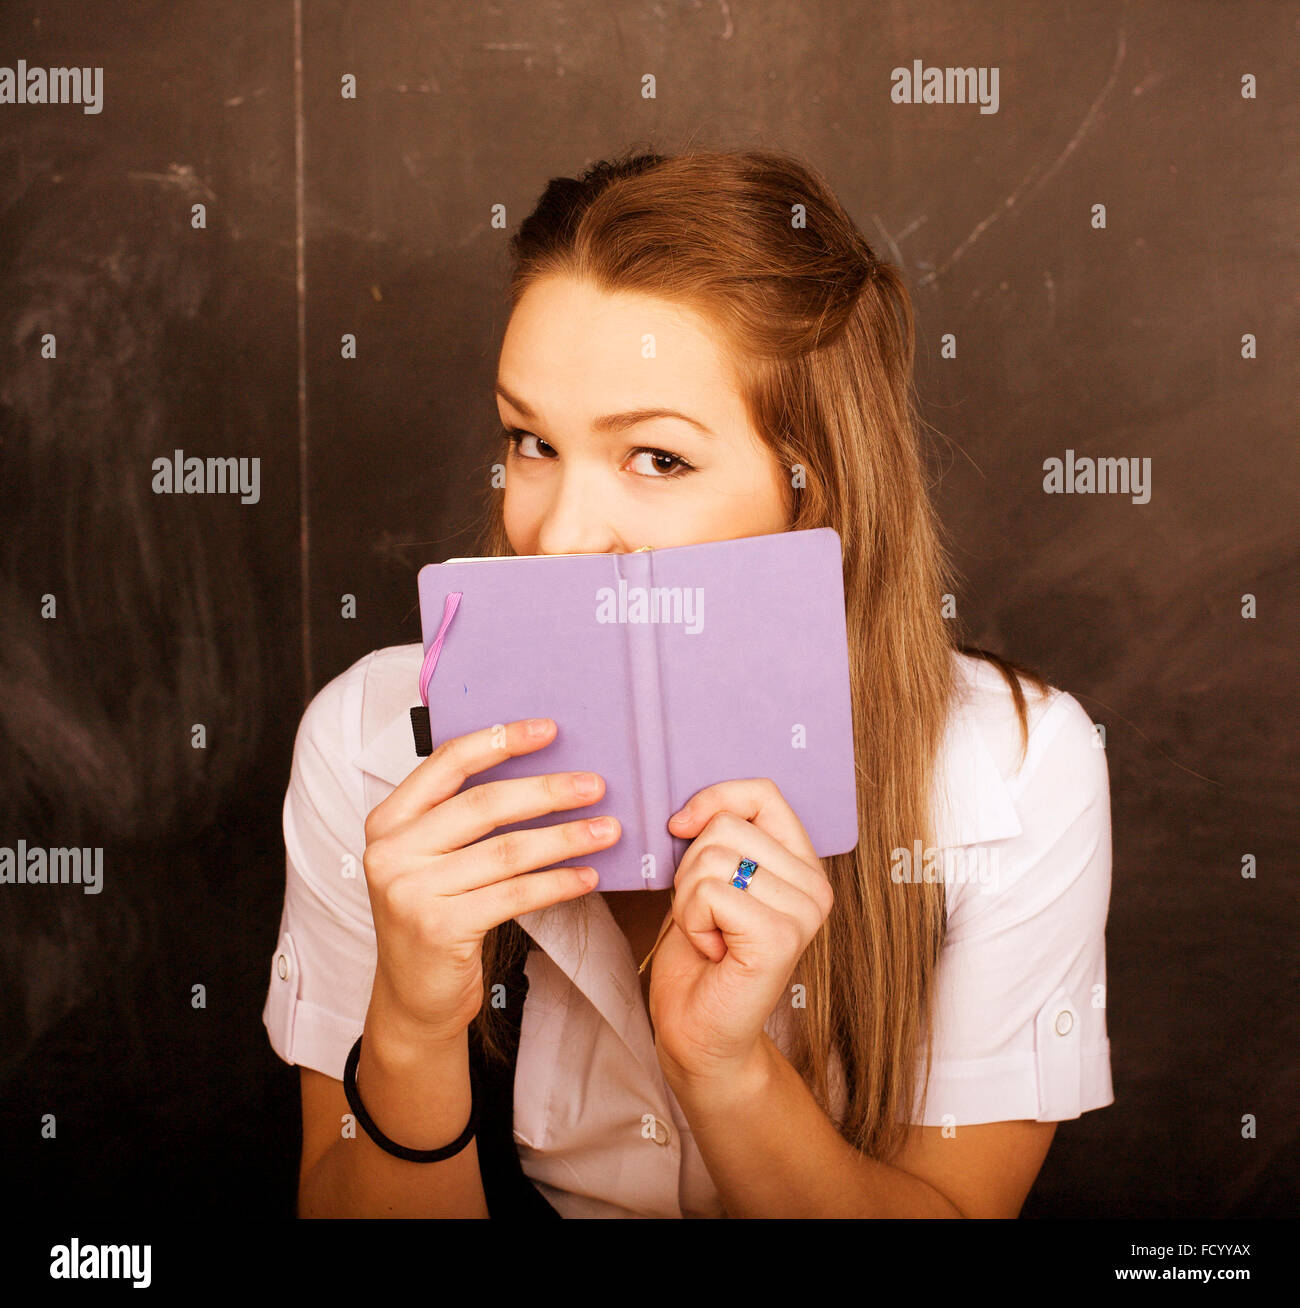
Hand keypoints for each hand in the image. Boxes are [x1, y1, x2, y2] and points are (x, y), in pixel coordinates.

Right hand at [361, 717, 618, 1048]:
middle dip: (547, 791)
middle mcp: (391, 851)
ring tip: (607, 831)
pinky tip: (587, 876)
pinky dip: (557, 883)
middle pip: (484, 804)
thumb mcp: (433, 859)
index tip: (549, 730)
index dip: (500, 741)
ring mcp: (410, 891)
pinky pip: (515, 895)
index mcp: (389, 820)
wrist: (414, 997)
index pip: (447, 763)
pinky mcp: (439, 928)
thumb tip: (544, 773)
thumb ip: (464, 819)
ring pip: (507, 851)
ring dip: (565, 838)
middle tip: (595, 785)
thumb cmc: (436, 916)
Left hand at [647, 778, 833, 1087]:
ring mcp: (803, 912)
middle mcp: (814, 886)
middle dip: (690, 868)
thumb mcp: (707, 880)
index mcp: (802, 864)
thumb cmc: (701, 957)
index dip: (713, 799)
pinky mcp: (781, 937)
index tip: (682, 827)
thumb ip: (717, 839)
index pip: (763, 794)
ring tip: (710, 935)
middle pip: (726, 826)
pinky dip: (692, 921)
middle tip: (706, 915)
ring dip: (688, 900)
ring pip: (712, 858)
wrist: (699, 1032)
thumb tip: (690, 811)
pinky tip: (713, 952)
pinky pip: (710, 892)